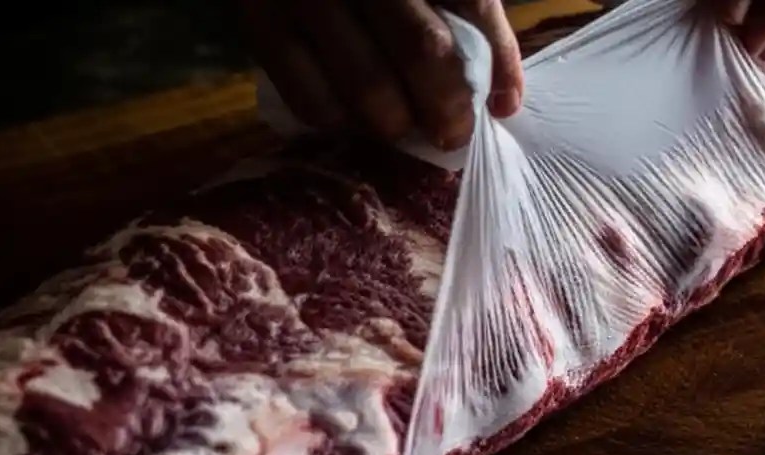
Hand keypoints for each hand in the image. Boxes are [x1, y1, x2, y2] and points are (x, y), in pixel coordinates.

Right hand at [240, 0, 523, 150]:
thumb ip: (468, 19)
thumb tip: (504, 102)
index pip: (472, 4)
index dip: (497, 66)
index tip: (498, 108)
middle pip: (423, 52)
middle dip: (447, 110)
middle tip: (450, 132)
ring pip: (368, 88)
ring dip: (396, 125)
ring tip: (402, 126)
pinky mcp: (260, 26)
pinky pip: (312, 102)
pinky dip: (342, 124)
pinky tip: (353, 117)